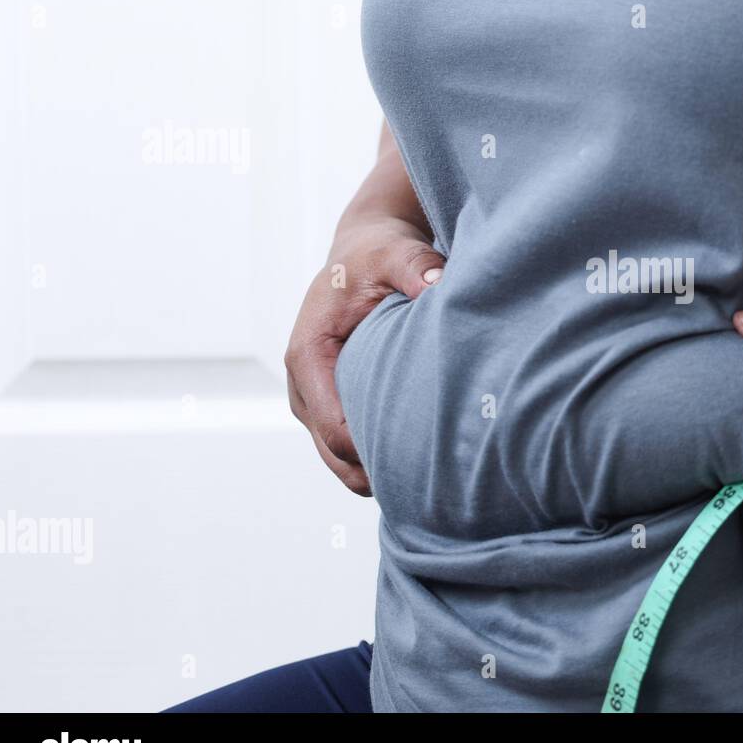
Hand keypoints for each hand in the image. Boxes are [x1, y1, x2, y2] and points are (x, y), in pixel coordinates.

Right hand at [285, 215, 444, 494]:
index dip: (375, 454)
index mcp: (308, 355)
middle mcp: (303, 386)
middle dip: (380, 475)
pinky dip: (379, 459)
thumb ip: (415, 268)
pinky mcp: (332, 406)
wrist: (363, 253)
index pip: (335, 428)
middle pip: (336, 458)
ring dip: (379, 472)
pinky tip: (421, 463)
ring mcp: (314, 401)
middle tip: (437, 489)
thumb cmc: (375, 254)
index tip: (424, 464)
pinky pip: (351, 450)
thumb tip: (438, 285)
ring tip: (433, 482)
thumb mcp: (394, 252)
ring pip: (342, 462)